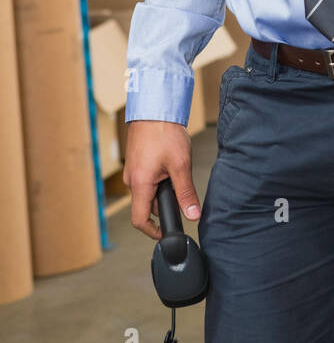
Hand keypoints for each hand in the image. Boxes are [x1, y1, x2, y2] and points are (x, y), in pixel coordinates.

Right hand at [122, 121, 201, 240]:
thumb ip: (186, 192)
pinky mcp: (136, 163)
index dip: (152, 231)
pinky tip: (170, 165)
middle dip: (164, 204)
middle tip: (181, 194)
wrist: (154, 108)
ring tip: (177, 172)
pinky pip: (146, 179)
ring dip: (162, 189)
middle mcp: (131, 180)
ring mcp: (132, 171)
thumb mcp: (180, 165)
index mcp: (140, 184)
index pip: (140, 220)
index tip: (166, 233)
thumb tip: (193, 215)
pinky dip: (158, 179)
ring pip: (147, 192)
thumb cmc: (164, 133)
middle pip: (146, 206)